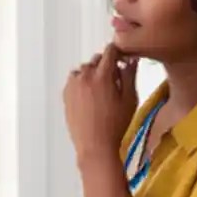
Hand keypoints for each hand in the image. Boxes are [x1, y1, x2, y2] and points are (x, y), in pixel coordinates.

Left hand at [63, 43, 139, 167]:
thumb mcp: (130, 99)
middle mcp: (84, 76)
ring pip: (84, 69)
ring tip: (102, 90)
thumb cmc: (116, 124)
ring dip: (93, 73)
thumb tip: (130, 60)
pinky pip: (75, 80)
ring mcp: (72, 85)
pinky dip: (82, 82)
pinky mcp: (65, 95)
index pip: (110, 51)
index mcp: (101, 75)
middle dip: (107, 65)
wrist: (95, 145)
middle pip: (96, 59)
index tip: (124, 60)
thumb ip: (129, 75)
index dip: (119, 53)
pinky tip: (91, 96)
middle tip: (115, 80)